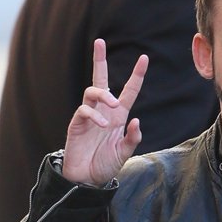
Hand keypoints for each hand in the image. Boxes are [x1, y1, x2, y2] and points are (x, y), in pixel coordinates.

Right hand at [62, 38, 148, 185]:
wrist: (86, 180)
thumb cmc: (105, 166)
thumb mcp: (124, 153)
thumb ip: (133, 138)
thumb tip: (137, 120)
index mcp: (118, 117)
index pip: (128, 91)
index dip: (136, 76)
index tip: (144, 59)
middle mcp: (103, 111)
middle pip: (100, 79)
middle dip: (99, 60)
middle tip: (99, 42)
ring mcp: (89, 116)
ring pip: (92, 91)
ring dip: (104, 94)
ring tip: (114, 106)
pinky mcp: (77, 123)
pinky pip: (84, 110)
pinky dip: (94, 115)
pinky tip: (102, 125)